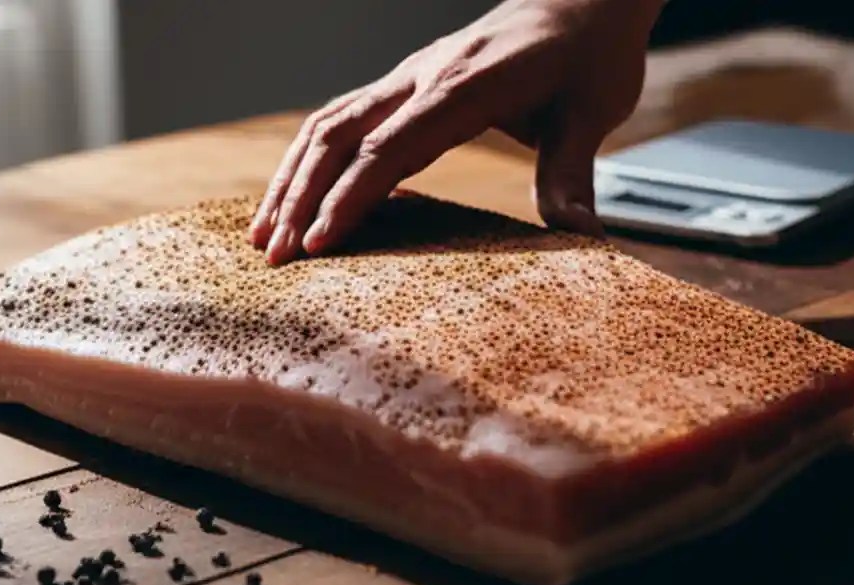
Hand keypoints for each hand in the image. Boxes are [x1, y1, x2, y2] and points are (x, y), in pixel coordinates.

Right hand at [250, 0, 664, 264]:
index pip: (391, 147)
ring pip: (328, 124)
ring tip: (261, 235)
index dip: (351, 198)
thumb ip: (571, 175)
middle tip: (273, 258)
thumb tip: (578, 235)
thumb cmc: (589, 56)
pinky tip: (295, 195)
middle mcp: (423, 76)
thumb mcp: (591, 114)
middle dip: (300, 197)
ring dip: (291, 179)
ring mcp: (408, 77)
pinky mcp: (406, 84)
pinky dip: (310, 159)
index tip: (318, 245)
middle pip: (340, 135)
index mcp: (464, 86)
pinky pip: (342, 118)